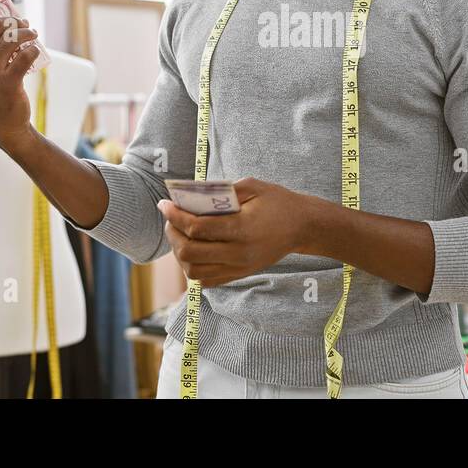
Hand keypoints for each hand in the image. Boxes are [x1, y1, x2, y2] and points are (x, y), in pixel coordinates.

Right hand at [0, 6, 42, 152]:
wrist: (3, 127)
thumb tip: (1, 19)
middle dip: (12, 20)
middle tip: (22, 24)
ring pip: (11, 38)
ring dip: (26, 32)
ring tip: (32, 34)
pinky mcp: (8, 83)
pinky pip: (25, 55)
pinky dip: (33, 48)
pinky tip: (35, 49)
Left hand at [160, 178, 323, 286]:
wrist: (303, 227)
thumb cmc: (278, 202)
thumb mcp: (252, 186)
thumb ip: (221, 190)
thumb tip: (190, 194)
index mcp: (242, 228)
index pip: (197, 228)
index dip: (175, 216)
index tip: (164, 204)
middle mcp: (239, 253)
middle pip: (190, 252)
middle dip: (173, 234)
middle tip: (170, 218)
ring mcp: (239, 267)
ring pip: (194, 271)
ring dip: (179, 254)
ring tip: (179, 235)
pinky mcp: (240, 274)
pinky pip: (206, 280)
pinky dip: (192, 268)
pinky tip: (192, 251)